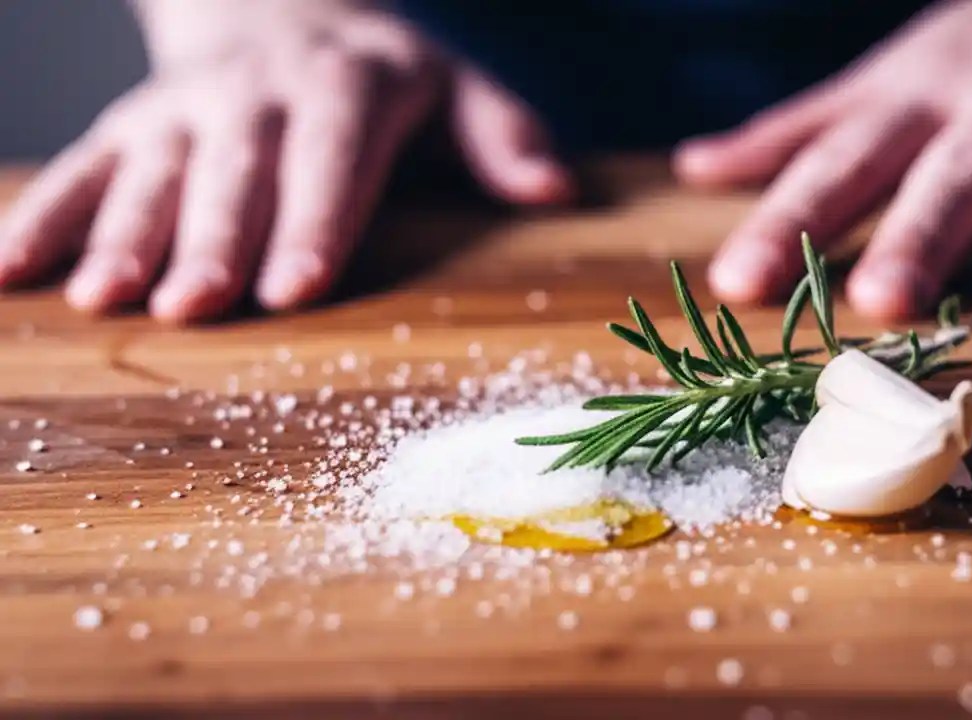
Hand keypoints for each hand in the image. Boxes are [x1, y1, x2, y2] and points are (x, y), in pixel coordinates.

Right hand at [0, 0, 571, 321]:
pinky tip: (9, 271)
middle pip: (236, 170)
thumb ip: (501, 135)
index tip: (298, 286)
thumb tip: (555, 190)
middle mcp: (259, 92)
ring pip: (153, 169)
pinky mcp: (135, 121)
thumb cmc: (380, 74)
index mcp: (346, 86)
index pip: (332, 156)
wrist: (280, 7)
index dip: (314, 218)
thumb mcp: (453, 86)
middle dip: (213, 238)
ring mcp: (189, 106)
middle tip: (194, 306)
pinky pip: (83, 164)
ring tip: (101, 297)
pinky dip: (44, 214)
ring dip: (121, 232)